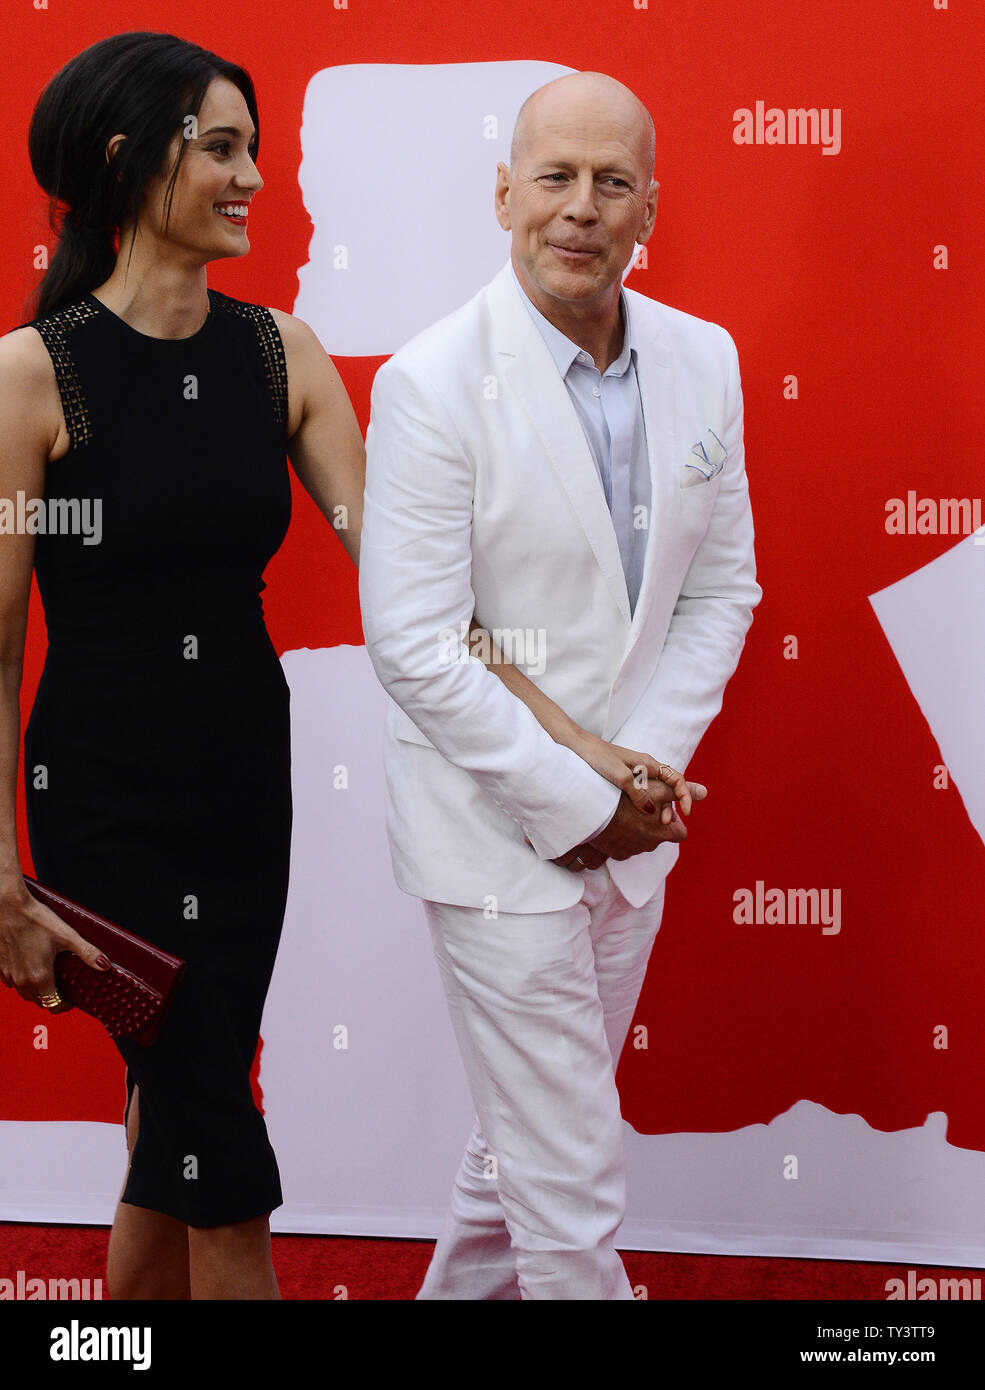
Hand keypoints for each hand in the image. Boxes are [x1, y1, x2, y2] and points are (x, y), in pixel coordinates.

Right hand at [0, 880, 109, 1012]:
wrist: (6, 907)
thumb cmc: (35, 919)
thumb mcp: (67, 935)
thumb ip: (87, 952)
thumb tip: (104, 965)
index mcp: (39, 977)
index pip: (53, 1004)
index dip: (64, 1005)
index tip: (70, 1002)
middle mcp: (22, 980)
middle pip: (39, 1001)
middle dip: (52, 999)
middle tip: (62, 990)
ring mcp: (8, 975)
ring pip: (24, 993)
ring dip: (36, 992)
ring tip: (48, 980)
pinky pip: (11, 983)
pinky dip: (21, 981)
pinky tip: (29, 969)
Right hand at [547, 793, 688, 871]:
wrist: (592, 809)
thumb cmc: (626, 796)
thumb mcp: (657, 789)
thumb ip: (682, 791)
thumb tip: (704, 792)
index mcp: (663, 833)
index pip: (680, 832)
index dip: (674, 820)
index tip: (664, 809)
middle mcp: (650, 846)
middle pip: (659, 836)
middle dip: (654, 824)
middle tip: (642, 806)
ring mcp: (632, 852)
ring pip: (641, 841)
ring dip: (637, 829)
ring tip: (626, 812)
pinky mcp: (615, 854)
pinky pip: (624, 846)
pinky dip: (621, 836)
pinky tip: (614, 822)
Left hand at [567, 734, 705, 823]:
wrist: (575, 746)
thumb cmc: (597, 757)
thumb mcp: (620, 776)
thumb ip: (638, 793)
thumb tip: (652, 811)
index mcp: (648, 763)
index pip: (676, 779)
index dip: (685, 795)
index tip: (686, 813)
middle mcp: (644, 768)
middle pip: (668, 788)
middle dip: (671, 805)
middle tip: (665, 823)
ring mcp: (634, 773)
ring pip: (655, 792)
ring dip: (659, 807)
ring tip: (655, 823)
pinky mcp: (622, 779)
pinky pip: (641, 794)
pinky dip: (646, 805)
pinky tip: (640, 817)